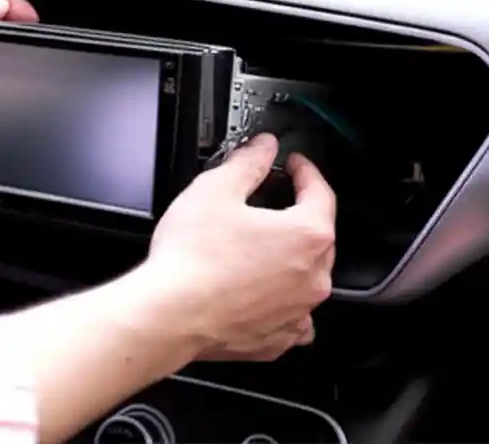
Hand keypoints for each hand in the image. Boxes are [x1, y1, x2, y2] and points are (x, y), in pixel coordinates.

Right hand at [143, 133, 336, 361]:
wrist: (167, 316)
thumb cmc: (191, 260)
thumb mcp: (216, 189)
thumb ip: (248, 163)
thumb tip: (262, 149)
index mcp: (307, 236)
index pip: (321, 193)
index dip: (305, 172)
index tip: (294, 165)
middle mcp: (313, 277)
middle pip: (317, 236)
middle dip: (297, 214)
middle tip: (270, 202)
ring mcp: (297, 312)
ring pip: (307, 277)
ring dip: (290, 261)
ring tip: (257, 249)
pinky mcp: (277, 339)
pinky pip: (293, 318)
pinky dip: (282, 303)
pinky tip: (259, 293)